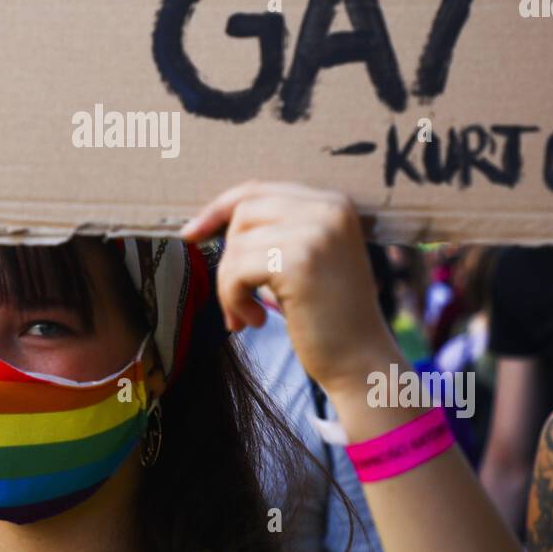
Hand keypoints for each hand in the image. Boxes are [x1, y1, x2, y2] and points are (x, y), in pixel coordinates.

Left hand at [181, 181, 400, 392]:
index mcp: (333, 203)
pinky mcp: (300, 262)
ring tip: (248, 314)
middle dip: (228, 255)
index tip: (191, 233)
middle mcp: (329, 209)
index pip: (259, 190)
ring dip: (229, 285)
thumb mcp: (305, 259)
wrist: (361, 361)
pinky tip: (255, 321)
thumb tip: (205, 222)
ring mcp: (316, 232)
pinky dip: (233, 299)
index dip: (219, 209)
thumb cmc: (327, 317)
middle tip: (237, 296)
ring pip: (236, 244)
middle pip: (243, 212)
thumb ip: (274, 231)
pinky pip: (237, 270)